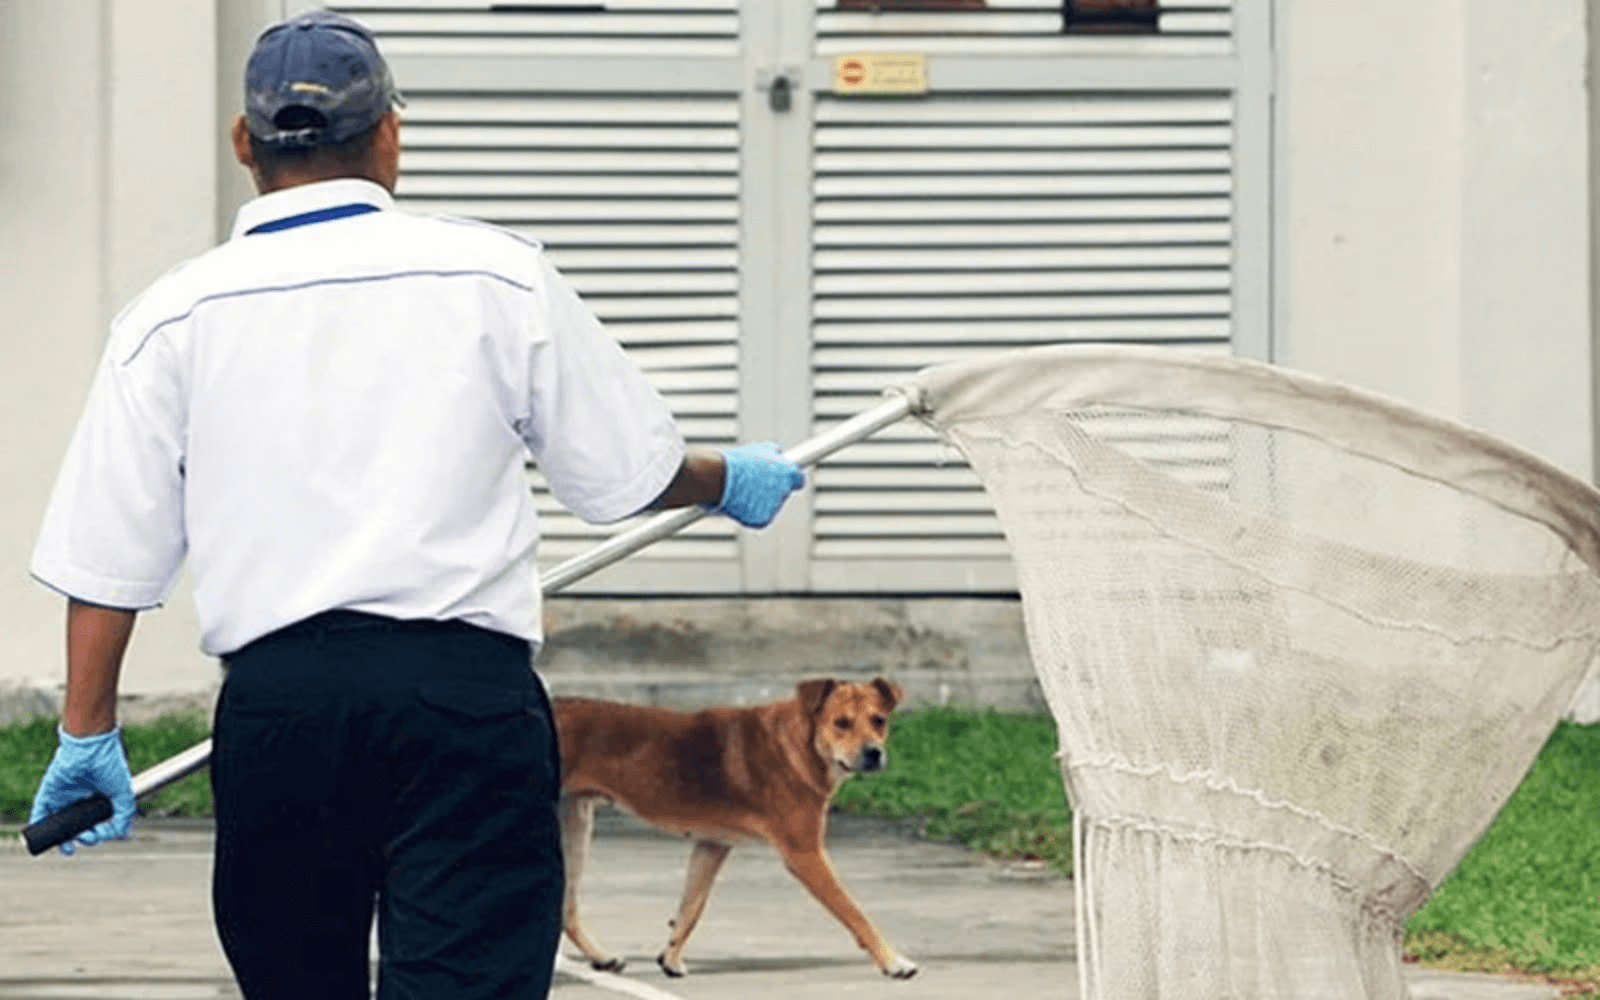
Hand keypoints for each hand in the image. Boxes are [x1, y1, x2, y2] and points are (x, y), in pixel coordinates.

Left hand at [28, 726, 136, 855]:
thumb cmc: (109, 765)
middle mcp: (81, 799)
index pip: (97, 824)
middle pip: (78, 827)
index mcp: (99, 799)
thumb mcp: (124, 793)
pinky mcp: (49, 793)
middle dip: (81, 839)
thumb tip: (122, 835)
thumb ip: (124, 815)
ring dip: (60, 839)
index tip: (98, 832)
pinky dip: (40, 824)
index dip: (98, 834)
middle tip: (83, 840)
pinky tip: (44, 836)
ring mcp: (64, 797)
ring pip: (59, 823)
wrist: (91, 746)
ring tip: (66, 849)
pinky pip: (41, 812)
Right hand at [714, 443, 805, 527]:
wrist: (717, 479)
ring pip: (770, 506)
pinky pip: (759, 517)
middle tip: (754, 483)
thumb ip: (773, 451)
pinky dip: (750, 512)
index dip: (791, 480)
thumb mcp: (757, 450)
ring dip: (760, 501)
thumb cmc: (735, 463)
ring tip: (742, 490)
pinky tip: (739, 502)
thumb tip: (779, 450)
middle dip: (771, 490)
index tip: (783, 478)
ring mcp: (774, 509)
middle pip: (783, 494)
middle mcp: (786, 492)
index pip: (799, 480)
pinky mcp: (762, 521)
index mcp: (789, 473)